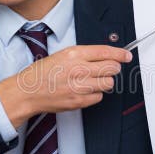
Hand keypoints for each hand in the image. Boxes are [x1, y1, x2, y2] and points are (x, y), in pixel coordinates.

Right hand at [0, 45, 131, 127]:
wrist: (28, 91)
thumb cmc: (43, 73)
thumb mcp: (62, 55)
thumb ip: (84, 55)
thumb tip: (106, 55)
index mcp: (74, 54)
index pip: (106, 52)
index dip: (120, 54)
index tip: (126, 56)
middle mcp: (78, 69)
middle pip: (112, 68)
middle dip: (113, 68)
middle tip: (108, 68)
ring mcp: (79, 87)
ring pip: (108, 83)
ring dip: (104, 81)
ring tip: (92, 80)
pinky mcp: (79, 101)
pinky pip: (99, 97)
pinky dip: (95, 94)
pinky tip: (84, 90)